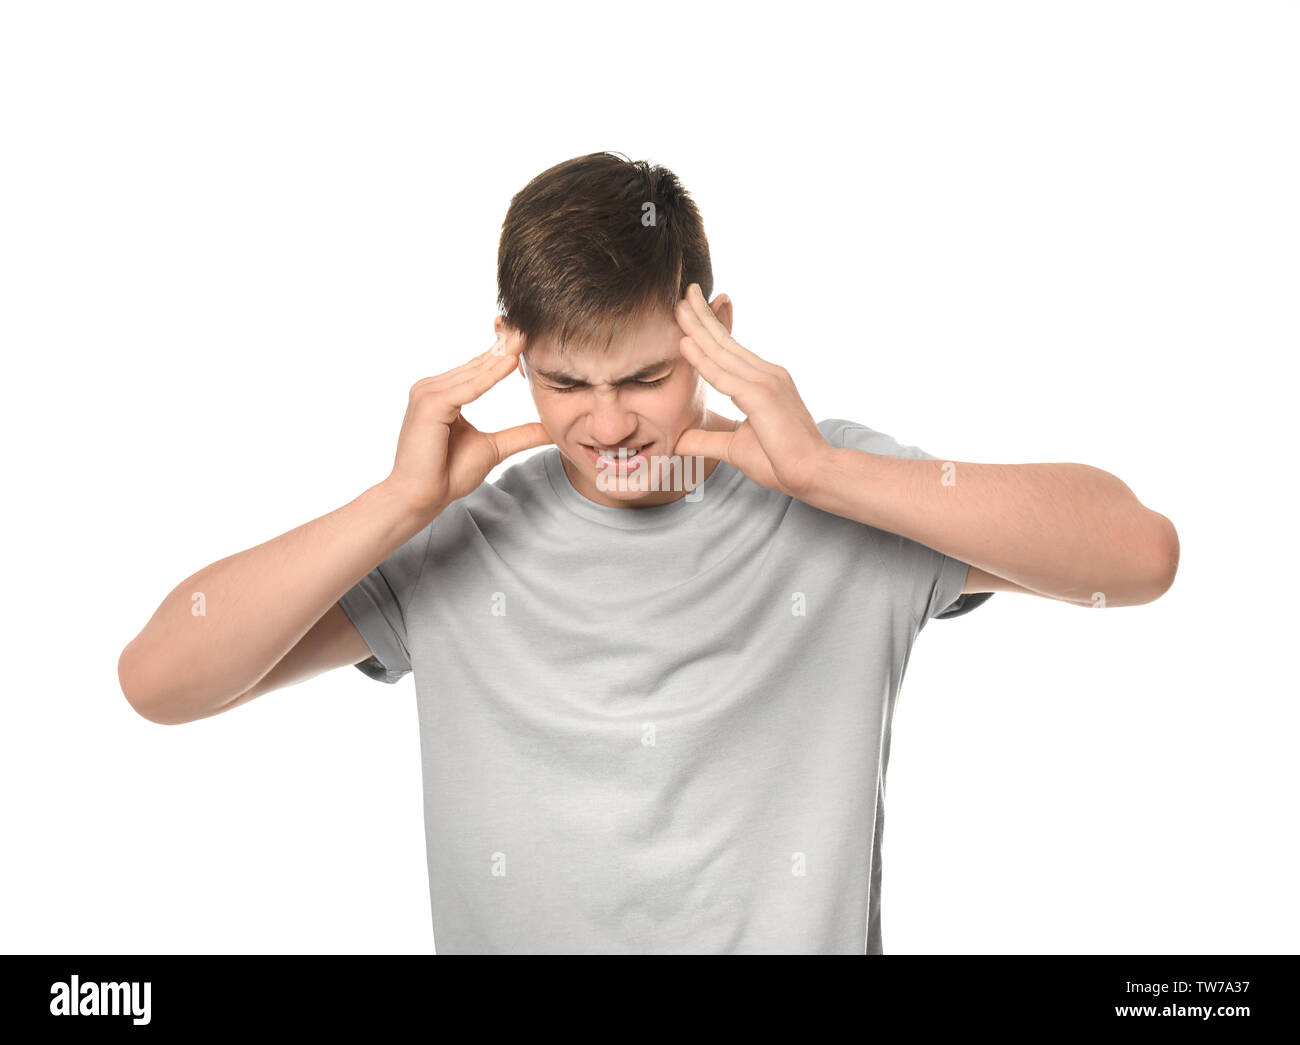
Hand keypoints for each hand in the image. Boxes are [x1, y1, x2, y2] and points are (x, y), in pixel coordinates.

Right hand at [383, 330, 551, 518]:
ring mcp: (427, 393)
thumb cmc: (448, 474)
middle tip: (533, 327)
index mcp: (443, 394)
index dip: (504, 355)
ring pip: (474, 373)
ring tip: (526, 337)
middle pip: (477, 364)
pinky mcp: (430, 404)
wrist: (421, 497)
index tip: (531, 339)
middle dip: (506, 347)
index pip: (479, 369)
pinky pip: (468, 387)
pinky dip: (490, 375)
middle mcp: (432, 388)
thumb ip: (520, 435)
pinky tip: (511, 361)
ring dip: (502, 356)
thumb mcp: (494, 448)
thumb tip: (550, 431)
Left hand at [672, 284, 830, 497]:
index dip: (710, 328)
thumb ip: (706, 441)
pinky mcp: (762, 396)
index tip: (691, 310)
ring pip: (722, 352)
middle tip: (683, 293)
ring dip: (697, 328)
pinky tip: (684, 344)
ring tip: (677, 308)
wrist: (813, 473)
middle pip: (725, 341)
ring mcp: (766, 382)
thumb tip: (678, 442)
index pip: (730, 349)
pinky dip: (703, 360)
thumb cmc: (781, 462)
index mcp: (764, 381)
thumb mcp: (734, 448)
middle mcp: (767, 374)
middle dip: (701, 316)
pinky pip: (724, 376)